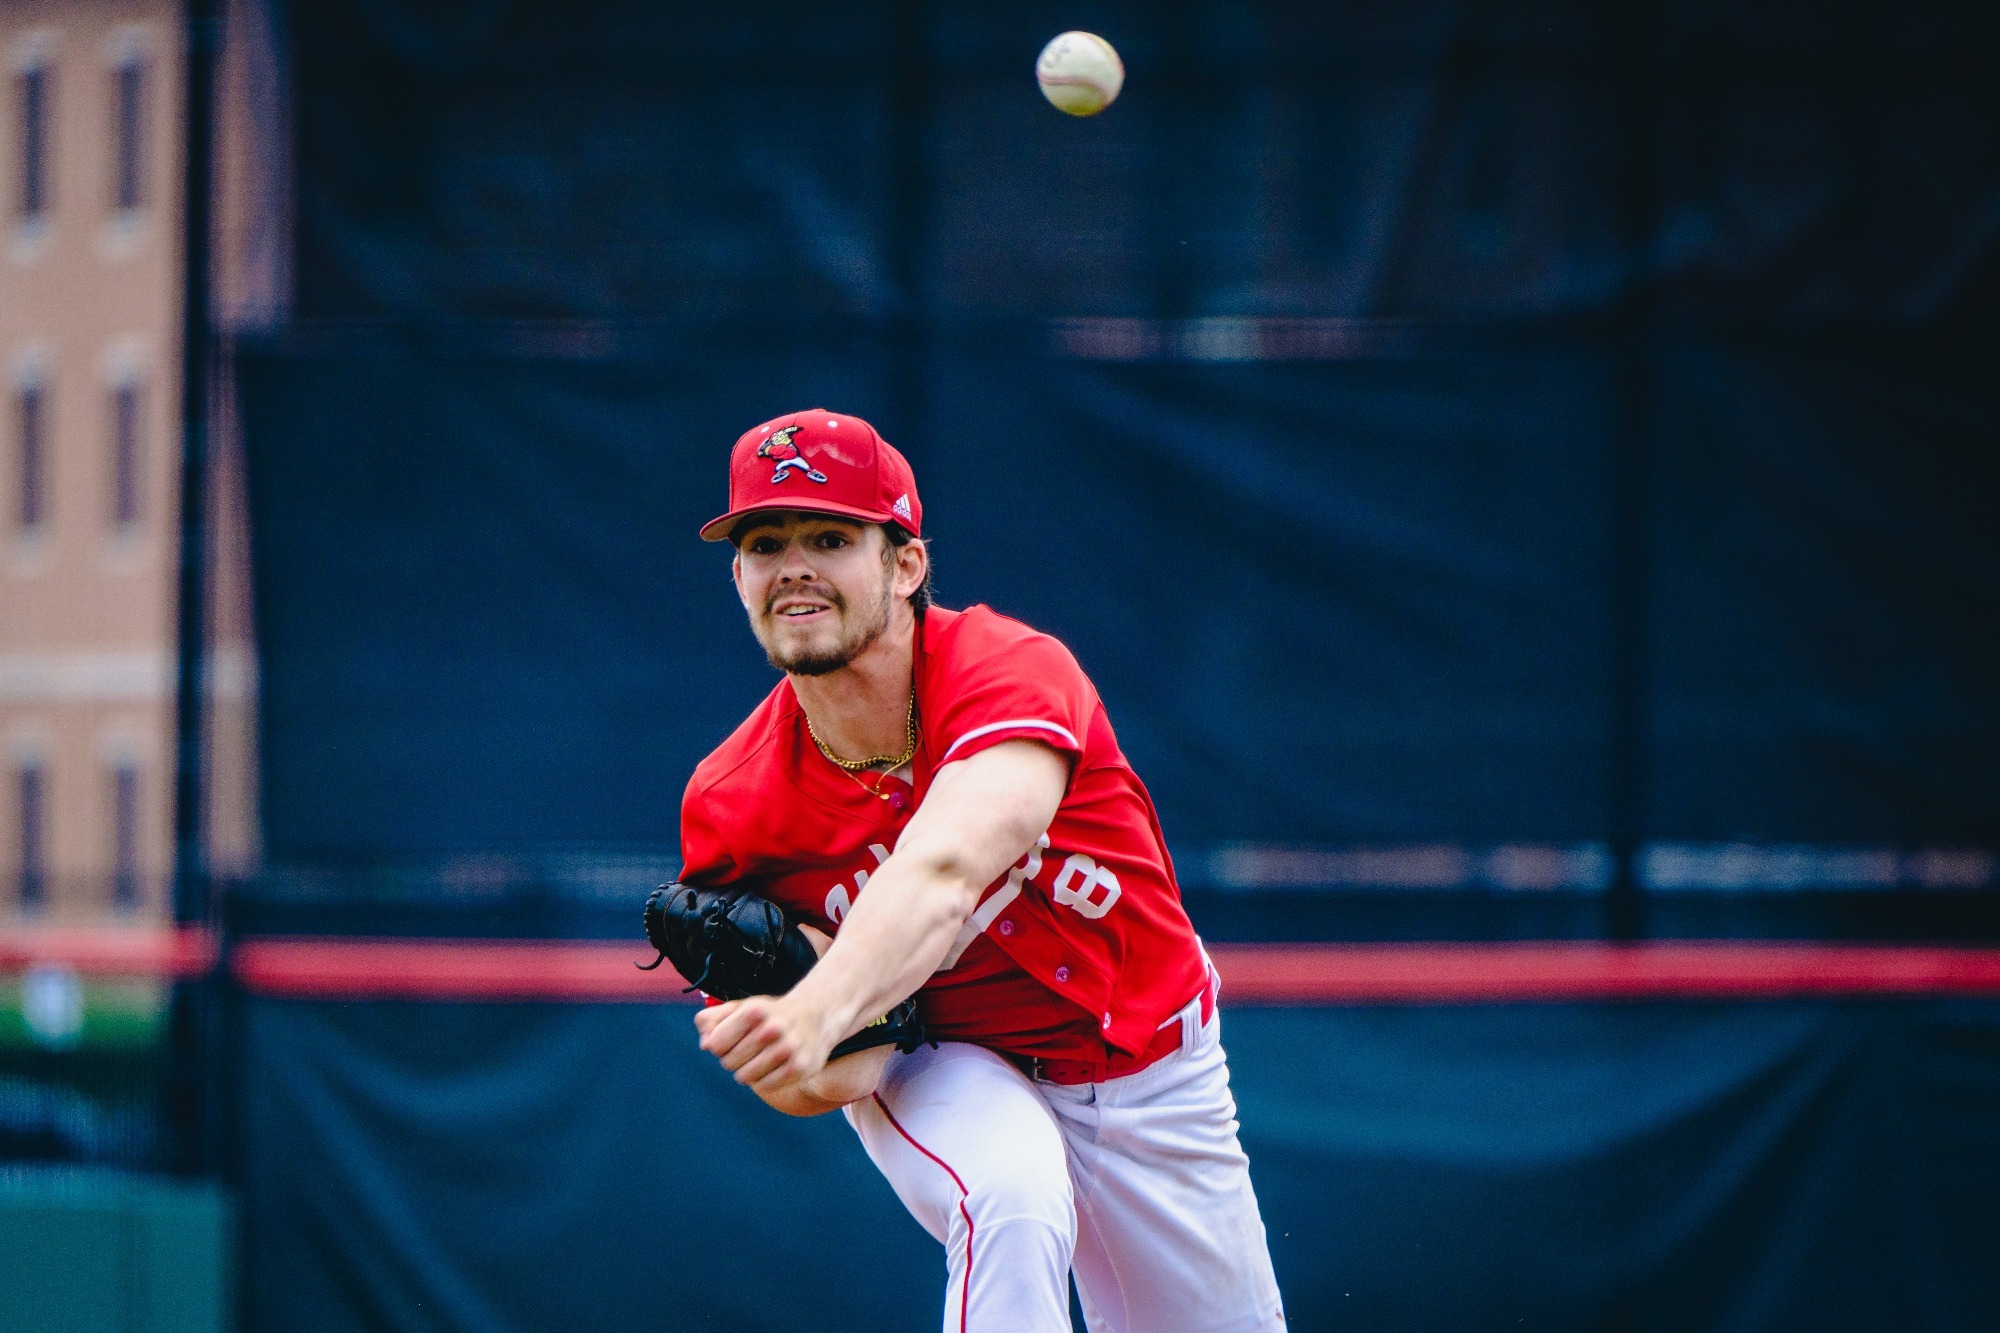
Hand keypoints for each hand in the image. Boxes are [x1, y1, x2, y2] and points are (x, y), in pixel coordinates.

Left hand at [695, 990, 839, 1094]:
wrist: (816, 1017)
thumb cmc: (769, 1015)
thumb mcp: (741, 1008)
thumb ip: (711, 1019)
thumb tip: (705, 1045)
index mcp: (754, 1011)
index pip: (715, 1044)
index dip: (719, 1045)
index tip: (732, 1038)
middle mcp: (772, 1029)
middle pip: (728, 1062)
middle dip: (733, 1058)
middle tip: (749, 1049)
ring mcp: (787, 1049)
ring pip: (744, 1077)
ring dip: (747, 1071)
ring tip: (759, 1058)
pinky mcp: (800, 1068)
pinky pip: (764, 1086)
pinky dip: (763, 1080)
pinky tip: (772, 1067)